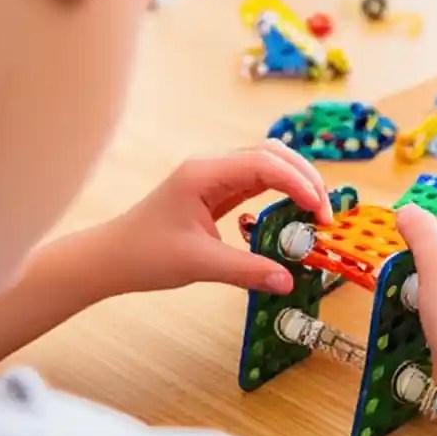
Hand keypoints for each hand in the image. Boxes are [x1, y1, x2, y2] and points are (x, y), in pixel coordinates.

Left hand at [99, 140, 332, 295]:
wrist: (112, 258)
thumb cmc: (145, 255)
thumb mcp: (199, 265)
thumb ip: (247, 271)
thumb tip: (288, 281)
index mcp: (204, 173)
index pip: (264, 164)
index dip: (298, 184)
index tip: (319, 212)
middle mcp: (211, 166)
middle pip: (272, 154)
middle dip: (304, 177)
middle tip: (325, 212)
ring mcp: (214, 176)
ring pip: (267, 163)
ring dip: (296, 181)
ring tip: (316, 211)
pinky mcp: (216, 191)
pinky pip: (257, 181)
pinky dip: (281, 192)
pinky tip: (293, 212)